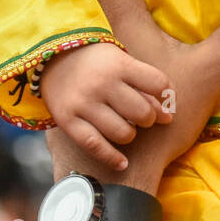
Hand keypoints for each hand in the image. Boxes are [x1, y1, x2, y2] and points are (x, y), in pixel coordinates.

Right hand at [41, 43, 171, 172]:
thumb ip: (144, 85)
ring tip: (126, 128)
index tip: (164, 102)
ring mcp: (83, 103)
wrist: (52, 57)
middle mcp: (102, 84)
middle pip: (142, 113)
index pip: (158, 83)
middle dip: (149, 119)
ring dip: (130, 135)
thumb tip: (167, 117)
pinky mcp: (67, 121)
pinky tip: (122, 163)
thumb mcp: (121, 62)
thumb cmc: (97, 63)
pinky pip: (95, 146)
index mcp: (119, 65)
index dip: (167, 96)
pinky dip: (112, 158)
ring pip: (123, 133)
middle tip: (143, 118)